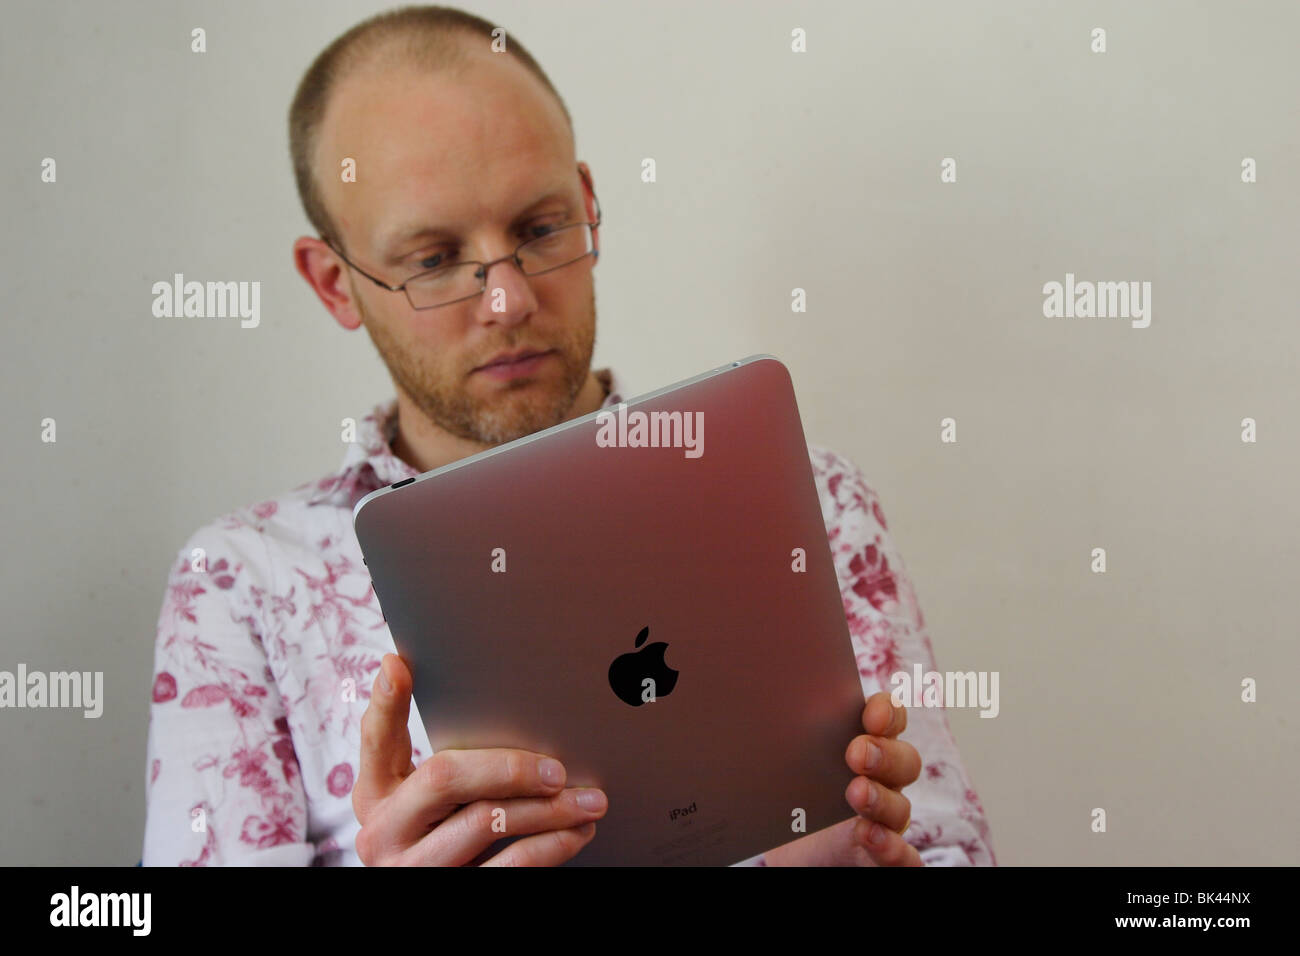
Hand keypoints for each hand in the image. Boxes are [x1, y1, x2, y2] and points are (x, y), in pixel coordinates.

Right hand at [351, 653, 607, 864]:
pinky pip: (510, 866)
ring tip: (589, 800)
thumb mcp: (431, 799)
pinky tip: (577, 833)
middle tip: (559, 768)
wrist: (444, 889)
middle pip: (445, 777)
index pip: (375, 740)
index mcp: (375, 795)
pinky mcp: (450, 893)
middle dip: (511, 767)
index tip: (397, 665)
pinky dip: (551, 846)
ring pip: (485, 821)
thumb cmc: (446, 833)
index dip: (385, 703)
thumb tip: (499, 707)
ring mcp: (414, 867)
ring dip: (548, 809)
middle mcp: (384, 831)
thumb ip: (450, 761)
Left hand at [762, 692, 923, 865]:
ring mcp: (884, 821)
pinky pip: (902, 856)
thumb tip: (753, 702)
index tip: (871, 713)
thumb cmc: (784, 795)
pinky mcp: (881, 858)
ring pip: (900, 809)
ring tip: (856, 793)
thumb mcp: (780, 761)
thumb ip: (782, 732)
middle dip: (884, 754)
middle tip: (856, 753)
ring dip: (881, 800)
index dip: (887, 713)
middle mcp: (881, 781)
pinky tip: (873, 836)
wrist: (781, 847)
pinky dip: (893, 848)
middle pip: (903, 762)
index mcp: (864, 746)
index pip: (889, 721)